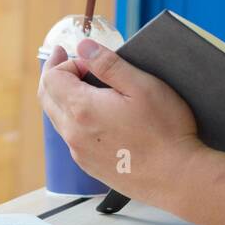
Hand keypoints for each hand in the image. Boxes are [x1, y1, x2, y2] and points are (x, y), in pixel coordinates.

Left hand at [37, 37, 204, 206]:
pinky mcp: (90, 165)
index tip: (86, 60)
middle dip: (54, 75)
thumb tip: (84, 47)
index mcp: (83, 109)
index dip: (65, 62)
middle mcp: (74, 133)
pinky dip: (74, 119)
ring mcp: (80, 152)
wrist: (177, 177)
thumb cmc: (166, 132)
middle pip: (47, 98)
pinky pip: (71, 137)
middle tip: (65, 60)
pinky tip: (96, 115)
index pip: (52, 78)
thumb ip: (109, 64)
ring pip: (57, 118)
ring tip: (82, 86)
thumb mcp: (142, 86)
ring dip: (63, 98)